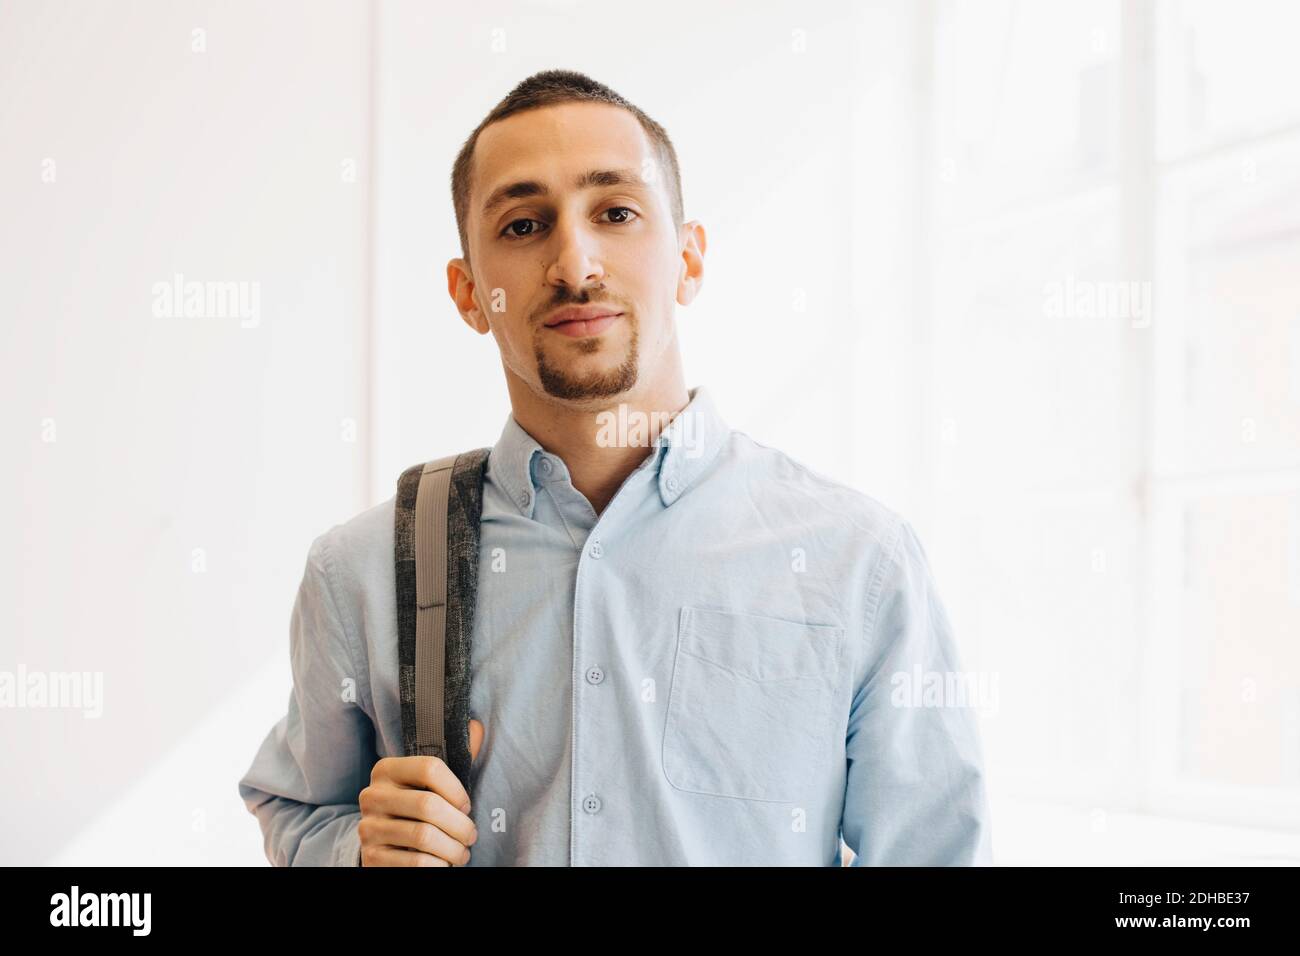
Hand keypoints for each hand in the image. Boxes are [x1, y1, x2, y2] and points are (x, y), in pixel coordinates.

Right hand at [358, 719, 483, 865]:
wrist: (385, 846)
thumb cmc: (418, 810)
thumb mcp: (431, 784)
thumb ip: (455, 757)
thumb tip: (477, 727)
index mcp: (386, 769)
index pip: (429, 767)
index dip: (457, 789)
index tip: (467, 806)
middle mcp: (372, 796)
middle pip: (428, 805)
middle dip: (460, 825)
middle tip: (471, 836)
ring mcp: (368, 828)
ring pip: (424, 837)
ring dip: (453, 849)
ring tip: (462, 852)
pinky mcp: (371, 858)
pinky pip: (415, 863)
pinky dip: (437, 866)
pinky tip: (443, 864)